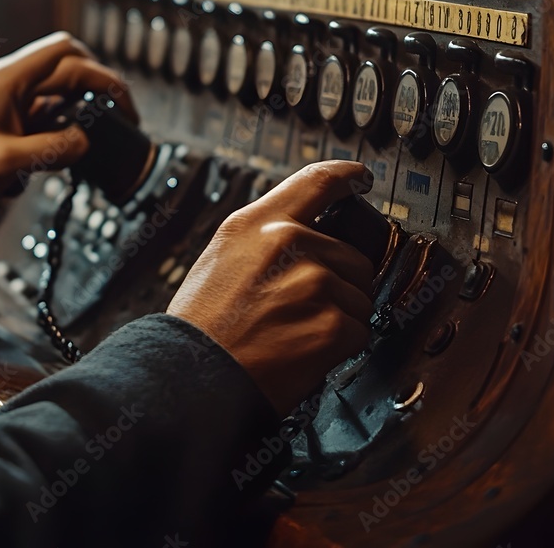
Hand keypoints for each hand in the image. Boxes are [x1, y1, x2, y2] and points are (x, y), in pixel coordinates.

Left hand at [0, 32, 135, 214]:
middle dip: (94, 92)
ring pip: (54, 97)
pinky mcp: (0, 121)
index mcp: (7, 80)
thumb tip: (86, 142)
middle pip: (64, 72)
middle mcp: (6, 84)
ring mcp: (3, 101)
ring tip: (83, 146)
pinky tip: (55, 157)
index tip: (119, 101)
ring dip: (73, 118)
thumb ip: (55, 149)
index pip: (65, 54)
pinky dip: (54, 133)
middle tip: (115, 119)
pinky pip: (39, 118)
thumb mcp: (8, 163)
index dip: (99, 73)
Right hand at [166, 161, 374, 413]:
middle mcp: (287, 244)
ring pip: (359, 296)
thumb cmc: (201, 326)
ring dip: (339, 317)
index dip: (347, 177)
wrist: (192, 376)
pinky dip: (340, 347)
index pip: (316, 181)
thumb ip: (266, 239)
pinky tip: (303, 351)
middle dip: (340, 284)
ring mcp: (313, 283)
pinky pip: (360, 331)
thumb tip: (308, 237)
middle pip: (352, 255)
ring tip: (294, 331)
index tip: (361, 178)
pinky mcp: (331, 324)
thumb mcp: (221, 257)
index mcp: (256, 224)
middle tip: (301, 309)